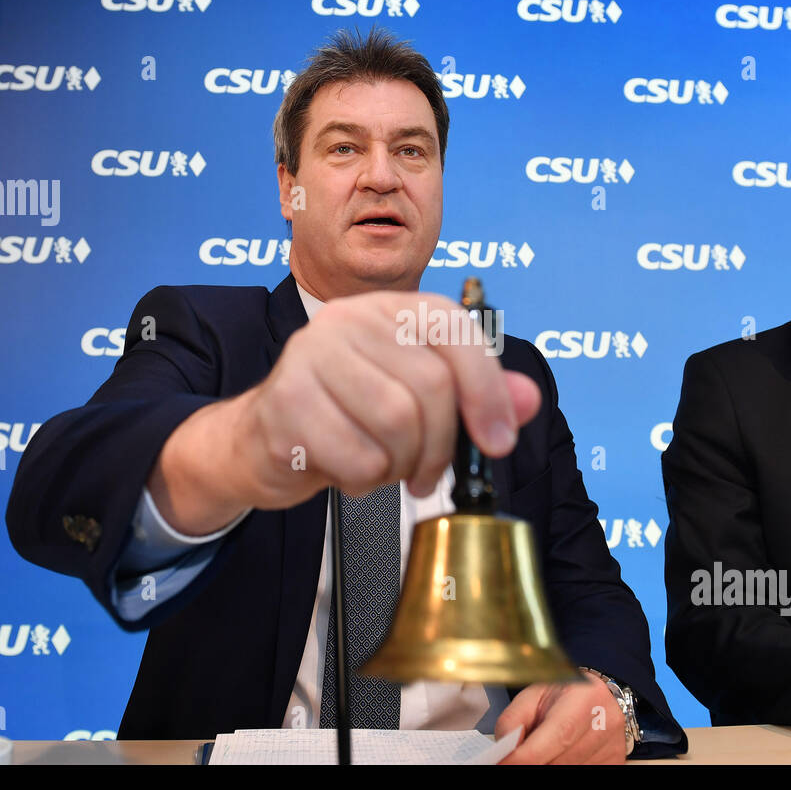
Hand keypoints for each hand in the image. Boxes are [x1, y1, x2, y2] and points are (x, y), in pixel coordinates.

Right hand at [151, 291, 540, 532]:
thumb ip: (476, 396)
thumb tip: (528, 399)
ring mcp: (310, 354)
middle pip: (430, 385)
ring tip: (383, 467)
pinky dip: (364, 481)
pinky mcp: (284, 401)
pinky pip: (356, 456)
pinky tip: (348, 472)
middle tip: (425, 472)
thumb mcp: (419, 404)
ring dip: (399, 464)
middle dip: (440, 446)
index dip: (487, 391)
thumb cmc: (348, 419)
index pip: (455, 332)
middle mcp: (348, 318)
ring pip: (396, 421)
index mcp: (390, 308)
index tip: (498, 443)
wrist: (261, 443)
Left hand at [495, 670, 626, 764]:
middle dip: (533, 763)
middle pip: (562, 760)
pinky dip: (563, 768)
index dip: (527, 755)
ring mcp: (613, 747)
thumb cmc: (564, 694)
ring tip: (541, 753)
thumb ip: (514, 719)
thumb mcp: (533, 694)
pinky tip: (556, 757)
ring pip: (570, 771)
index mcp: (585, 698)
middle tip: (515, 759)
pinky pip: (583, 773)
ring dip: (548, 766)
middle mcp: (605, 723)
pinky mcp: (614, 762)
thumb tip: (505, 749)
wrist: (597, 696)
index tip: (503, 763)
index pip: (558, 735)